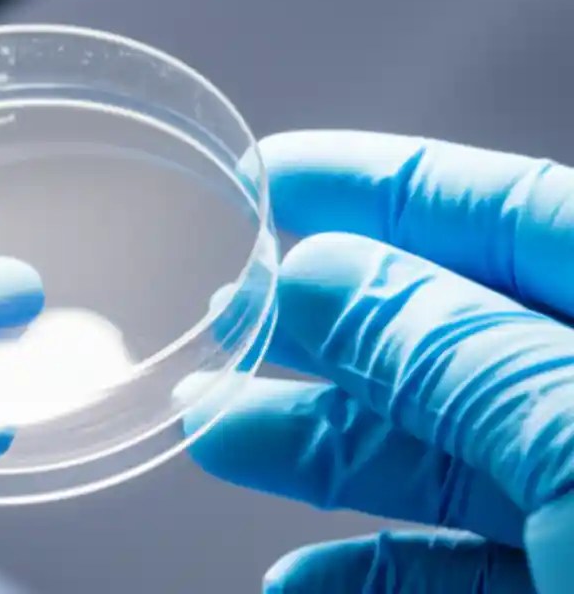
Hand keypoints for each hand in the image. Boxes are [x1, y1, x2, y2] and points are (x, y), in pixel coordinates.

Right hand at [177, 132, 573, 592]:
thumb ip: (450, 353)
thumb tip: (321, 275)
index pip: (514, 214)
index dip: (385, 183)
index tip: (270, 174)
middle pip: (454, 337)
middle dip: (325, 322)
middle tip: (226, 305)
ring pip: (439, 455)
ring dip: (315, 445)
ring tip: (212, 427)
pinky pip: (458, 568)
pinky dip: (372, 569)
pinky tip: (300, 574)